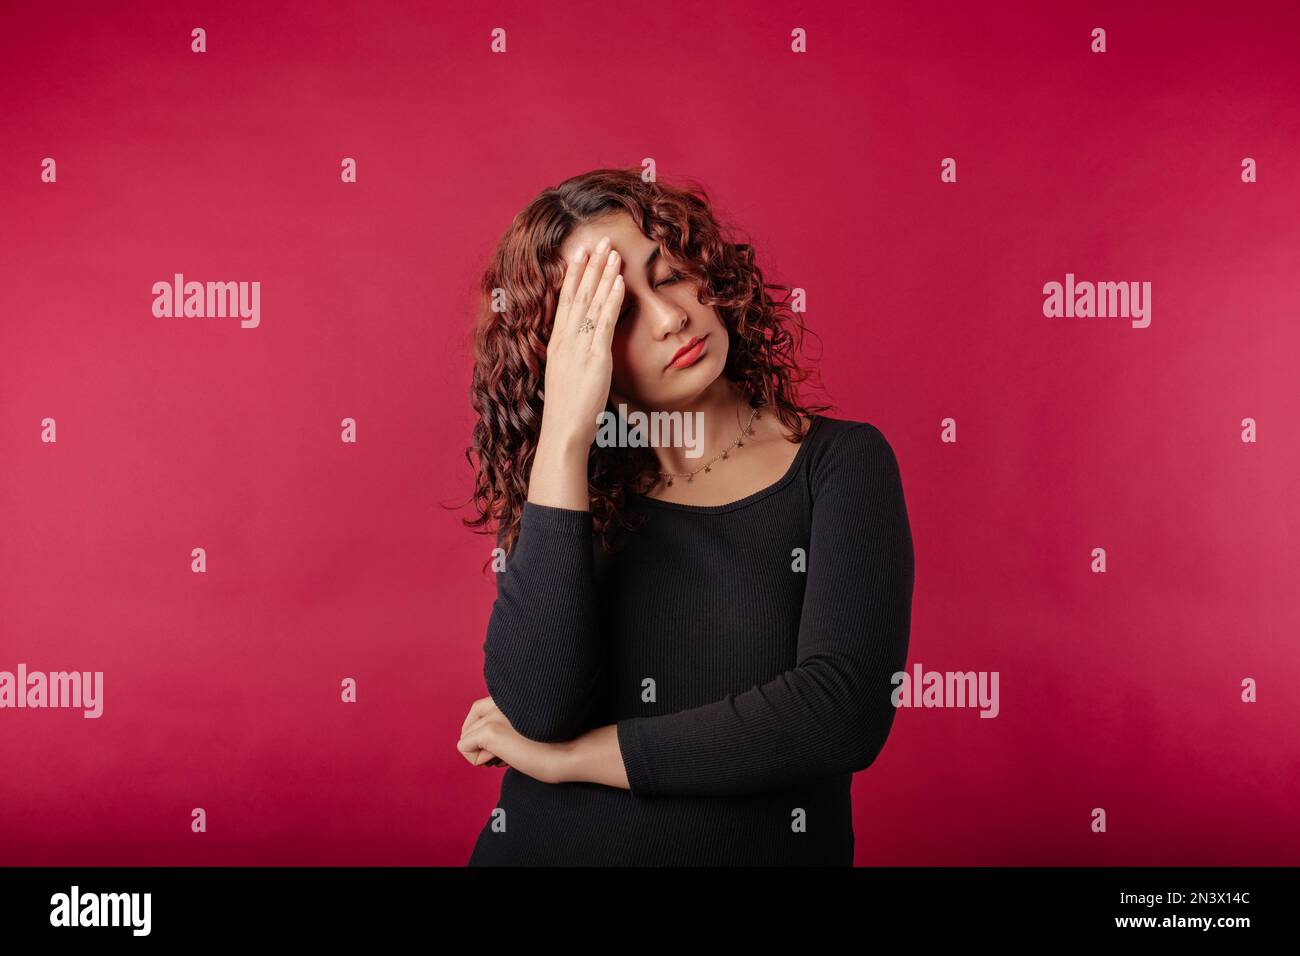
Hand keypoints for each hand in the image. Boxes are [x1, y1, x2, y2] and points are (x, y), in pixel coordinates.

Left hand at [457, 696, 573, 784]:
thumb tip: (479, 746)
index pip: (478, 710)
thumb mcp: (527, 729)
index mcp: (511, 698)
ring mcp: (494, 715)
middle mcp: (500, 701)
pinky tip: (504, 760)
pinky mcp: (489, 731)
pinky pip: (464, 748)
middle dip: (480, 745)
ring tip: (509, 757)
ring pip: (465, 737)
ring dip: (482, 754)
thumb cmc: (555, 747)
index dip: (485, 733)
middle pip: (469, 723)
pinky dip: (479, 761)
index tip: (509, 747)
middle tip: (505, 756)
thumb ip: (507, 727)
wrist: (570, 753)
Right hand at [539, 236, 625, 450]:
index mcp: (557, 342)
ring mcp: (579, 346)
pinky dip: (611, 299)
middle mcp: (565, 339)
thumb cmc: (566, 410)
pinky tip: (619, 282)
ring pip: (591, 302)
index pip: (566, 300)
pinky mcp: (594, 357)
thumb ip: (574, 358)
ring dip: (603, 274)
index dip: (574, 275)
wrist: (563, 430)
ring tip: (613, 252)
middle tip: (599, 240)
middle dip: (590, 265)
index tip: (581, 253)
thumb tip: (584, 351)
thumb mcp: (567, 377)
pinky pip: (604, 322)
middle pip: (578, 294)